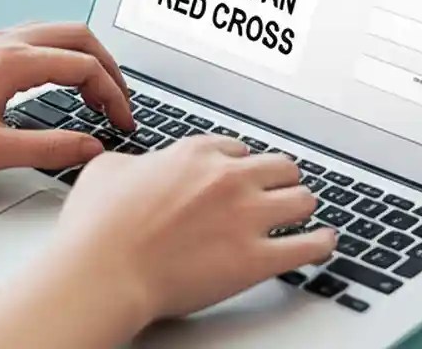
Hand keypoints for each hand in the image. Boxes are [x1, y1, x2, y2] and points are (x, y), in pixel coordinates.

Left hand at [0, 22, 132, 178]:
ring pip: (56, 32)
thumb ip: (50, 148)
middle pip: (78, 35)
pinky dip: (60, 56)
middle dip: (108, 66)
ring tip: (97, 93)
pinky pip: (35, 39)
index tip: (122, 122)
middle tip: (120, 101)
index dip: (113, 95)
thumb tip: (91, 146)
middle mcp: (4, 42)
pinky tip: (59, 83)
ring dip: (84, 57)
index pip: (84, 66)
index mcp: (12, 63)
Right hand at [51, 136, 335, 325]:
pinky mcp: (257, 259)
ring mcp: (247, 217)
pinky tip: (325, 243)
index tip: (242, 174)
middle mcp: (228, 178)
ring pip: (301, 199)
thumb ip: (133, 162)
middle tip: (280, 188)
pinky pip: (308, 246)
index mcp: (196, 154)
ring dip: (302, 205)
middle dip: (280, 178)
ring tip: (304, 213)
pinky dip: (322, 244)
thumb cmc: (97, 228)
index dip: (241, 163)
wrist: (103, 272)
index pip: (237, 149)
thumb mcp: (106, 170)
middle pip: (279, 167)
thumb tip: (136, 165)